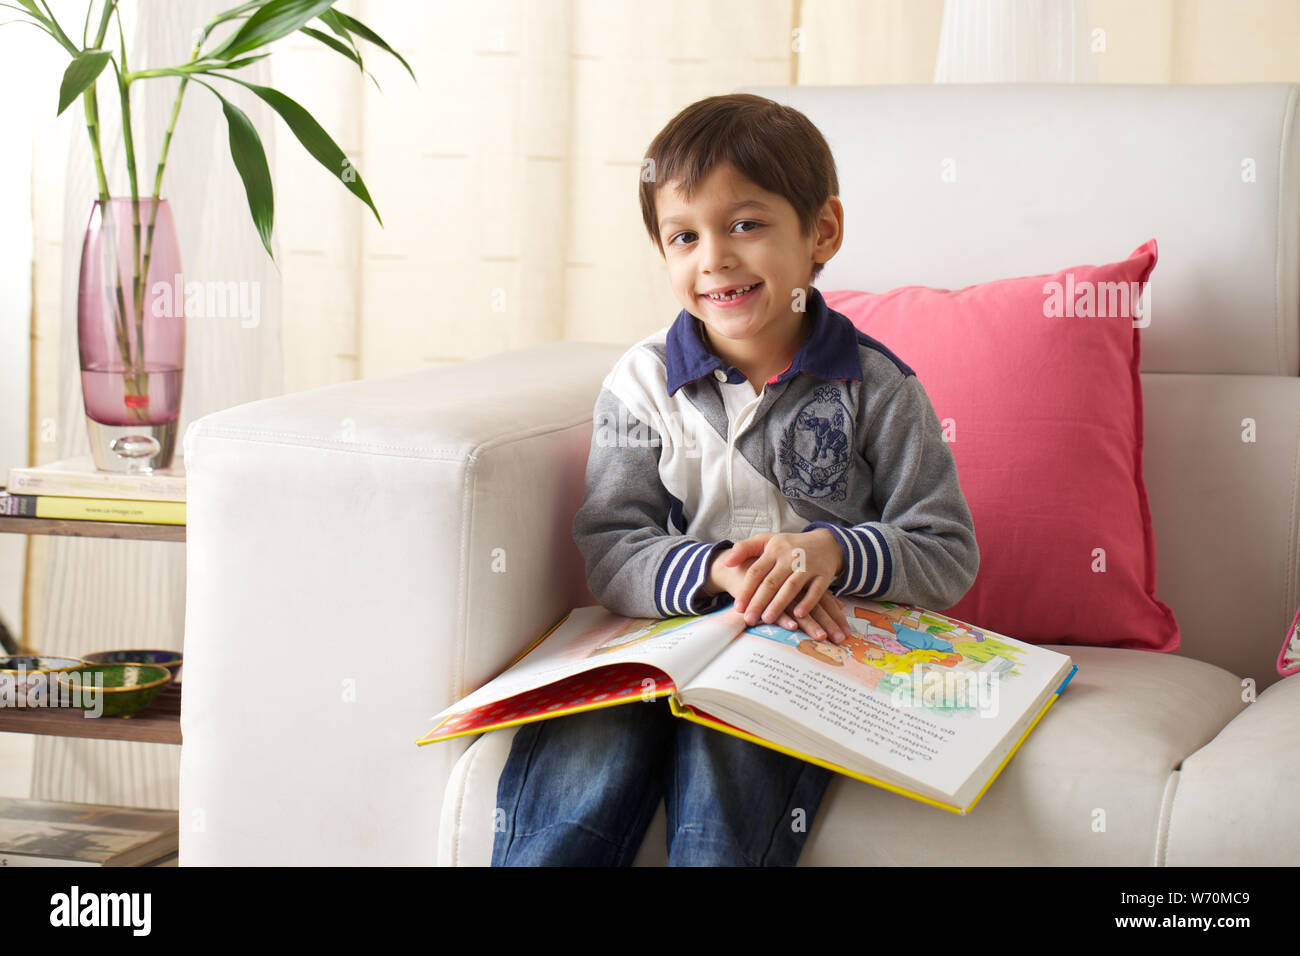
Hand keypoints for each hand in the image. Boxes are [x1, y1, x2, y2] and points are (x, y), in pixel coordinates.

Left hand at [706, 548, 847, 642]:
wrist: (826, 542)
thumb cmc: (789, 546)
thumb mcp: (767, 540)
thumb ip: (744, 548)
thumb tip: (726, 562)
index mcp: (774, 549)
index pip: (756, 571)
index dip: (746, 590)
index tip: (738, 608)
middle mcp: (790, 557)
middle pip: (771, 582)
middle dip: (759, 602)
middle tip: (748, 619)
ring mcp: (808, 566)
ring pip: (791, 587)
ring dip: (779, 604)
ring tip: (767, 619)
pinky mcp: (824, 575)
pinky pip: (816, 590)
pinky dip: (807, 602)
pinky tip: (798, 615)